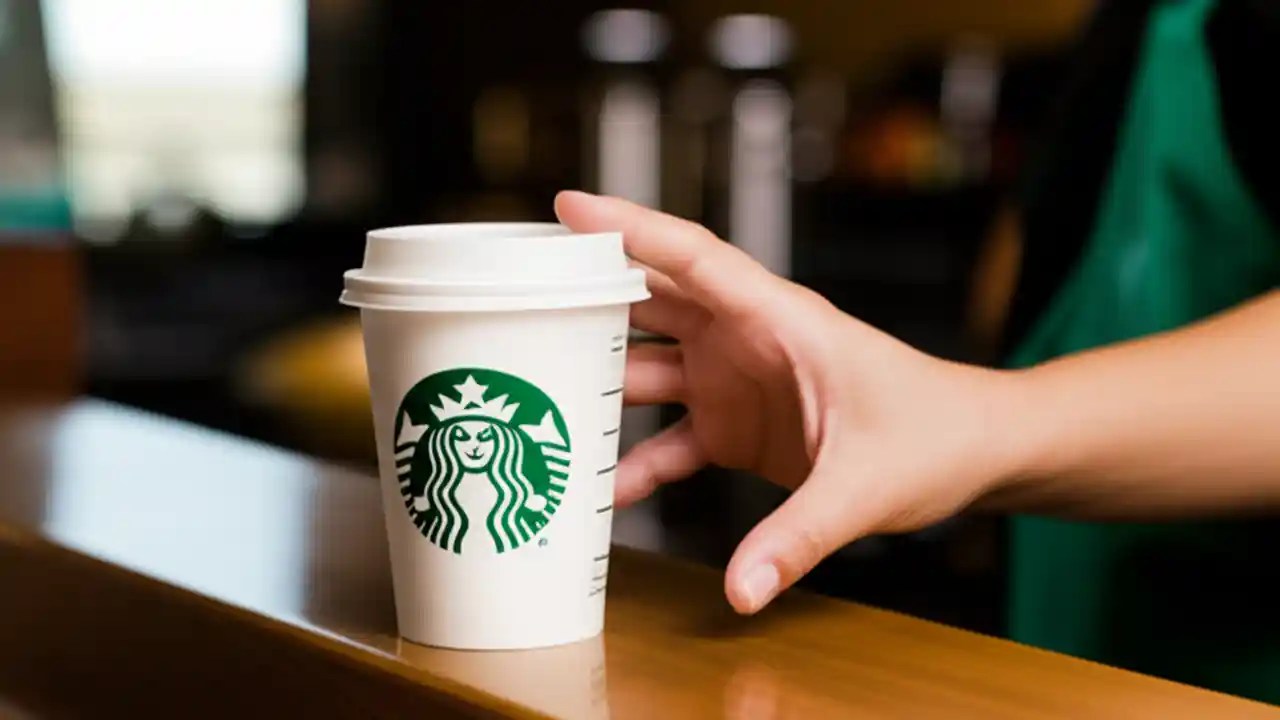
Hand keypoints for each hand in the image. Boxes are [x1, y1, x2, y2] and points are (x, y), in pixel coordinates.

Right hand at [556, 191, 1018, 613]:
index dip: (627, 228)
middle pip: (650, 303)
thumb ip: (802, 536)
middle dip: (585, 295)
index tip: (565, 208)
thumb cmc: (934, 433)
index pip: (692, 258)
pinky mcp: (733, 426)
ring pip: (646, 366)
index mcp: (778, 319)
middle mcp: (744, 340)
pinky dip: (632, 460)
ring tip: (533, 393)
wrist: (967, 453)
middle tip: (513, 295)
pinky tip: (598, 487)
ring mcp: (733, 381)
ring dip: (596, 378)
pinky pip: (667, 438)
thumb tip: (744, 591)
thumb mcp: (867, 484)